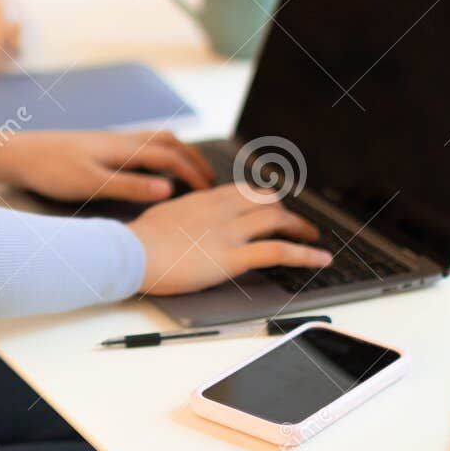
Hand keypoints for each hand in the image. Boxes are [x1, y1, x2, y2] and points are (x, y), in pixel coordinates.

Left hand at [0, 129, 215, 201]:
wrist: (18, 152)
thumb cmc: (52, 170)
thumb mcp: (92, 184)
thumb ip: (130, 187)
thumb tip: (169, 189)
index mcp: (123, 148)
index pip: (170, 157)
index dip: (194, 173)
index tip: (212, 192)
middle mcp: (121, 139)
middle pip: (169, 142)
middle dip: (193, 159)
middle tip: (211, 180)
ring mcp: (110, 139)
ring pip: (155, 139)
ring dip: (177, 152)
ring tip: (189, 170)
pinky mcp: (99, 144)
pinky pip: (141, 142)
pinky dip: (159, 151)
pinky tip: (152, 166)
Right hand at [129, 184, 329, 294]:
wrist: (129, 253)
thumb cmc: (137, 241)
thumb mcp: (163, 216)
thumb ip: (182, 215)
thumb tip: (184, 221)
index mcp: (203, 200)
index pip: (243, 191)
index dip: (264, 199)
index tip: (272, 207)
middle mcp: (221, 210)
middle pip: (266, 200)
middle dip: (286, 211)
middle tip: (297, 224)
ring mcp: (228, 232)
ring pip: (278, 219)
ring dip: (301, 228)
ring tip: (314, 239)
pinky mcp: (233, 257)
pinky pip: (279, 251)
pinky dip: (306, 254)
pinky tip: (320, 259)